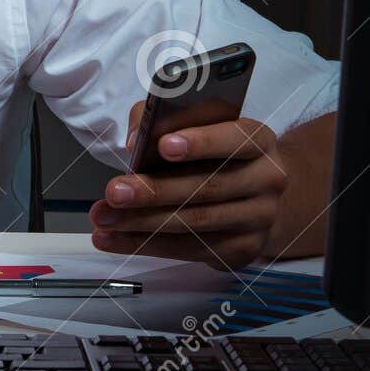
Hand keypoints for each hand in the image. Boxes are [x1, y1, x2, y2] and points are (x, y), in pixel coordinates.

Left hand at [88, 101, 288, 268]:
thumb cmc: (216, 154)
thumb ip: (164, 120)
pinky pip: (189, 250)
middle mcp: (266, 180)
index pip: (234, 139)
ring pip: (194, 223)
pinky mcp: (242, 250)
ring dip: (141, 223)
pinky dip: (145, 245)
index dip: (200, 142)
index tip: (163, 145)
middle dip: (154, 191)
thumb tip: (135, 141)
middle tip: (114, 192)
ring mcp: (258, 219)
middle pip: (207, 188)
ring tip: (104, 218)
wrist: (259, 197)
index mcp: (257, 141)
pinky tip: (113, 238)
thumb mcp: (199, 125)